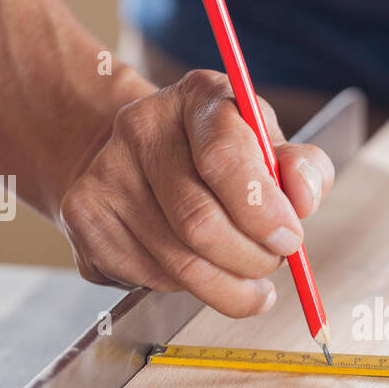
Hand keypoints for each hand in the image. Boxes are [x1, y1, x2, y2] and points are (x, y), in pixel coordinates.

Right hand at [57, 70, 334, 316]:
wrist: (136, 155)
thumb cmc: (217, 155)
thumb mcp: (268, 147)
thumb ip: (301, 169)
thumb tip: (303, 198)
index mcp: (198, 97)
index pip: (225, 157)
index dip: (263, 211)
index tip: (290, 240)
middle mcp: (141, 126)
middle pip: (200, 223)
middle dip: (251, 260)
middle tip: (271, 264)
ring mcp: (104, 173)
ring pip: (178, 264)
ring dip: (227, 287)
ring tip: (247, 281)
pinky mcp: (85, 218)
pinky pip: (150, 278)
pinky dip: (187, 289)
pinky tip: (198, 270)